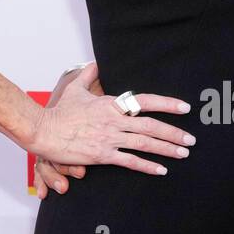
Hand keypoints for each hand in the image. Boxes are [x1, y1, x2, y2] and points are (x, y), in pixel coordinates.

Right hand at [31, 61, 194, 193]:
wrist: (42, 130)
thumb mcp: (73, 89)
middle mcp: (114, 120)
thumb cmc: (57, 112)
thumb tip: (93, 63)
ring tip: (184, 153)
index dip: (167, 104)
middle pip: (151, 125)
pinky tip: (161, 170)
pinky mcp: (102, 155)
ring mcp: (109, 138)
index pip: (145, 101)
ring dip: (167, 149)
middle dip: (174, 132)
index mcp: (111, 104)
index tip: (185, 107)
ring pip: (145, 143)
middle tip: (191, 139)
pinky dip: (148, 166)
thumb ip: (86, 75)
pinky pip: (130, 161)